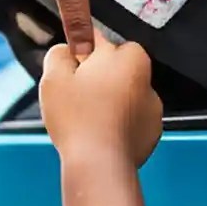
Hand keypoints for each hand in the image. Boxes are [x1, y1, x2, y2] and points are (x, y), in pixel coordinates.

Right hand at [39, 33, 162, 167]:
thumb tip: (66, 51)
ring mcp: (152, 108)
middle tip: (74, 96)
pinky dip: (116, 124)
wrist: (99, 164)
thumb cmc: (78, 118)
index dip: (79, 54)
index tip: (69, 68)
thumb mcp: (54, 76)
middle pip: (114, 69)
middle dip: (96, 79)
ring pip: (122, 96)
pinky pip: (130, 120)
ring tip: (84, 120)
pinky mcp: (151, 133)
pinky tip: (98, 134)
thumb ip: (59, 53)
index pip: (99, 41)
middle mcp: (146, 79)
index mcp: (128, 58)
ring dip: (107, 103)